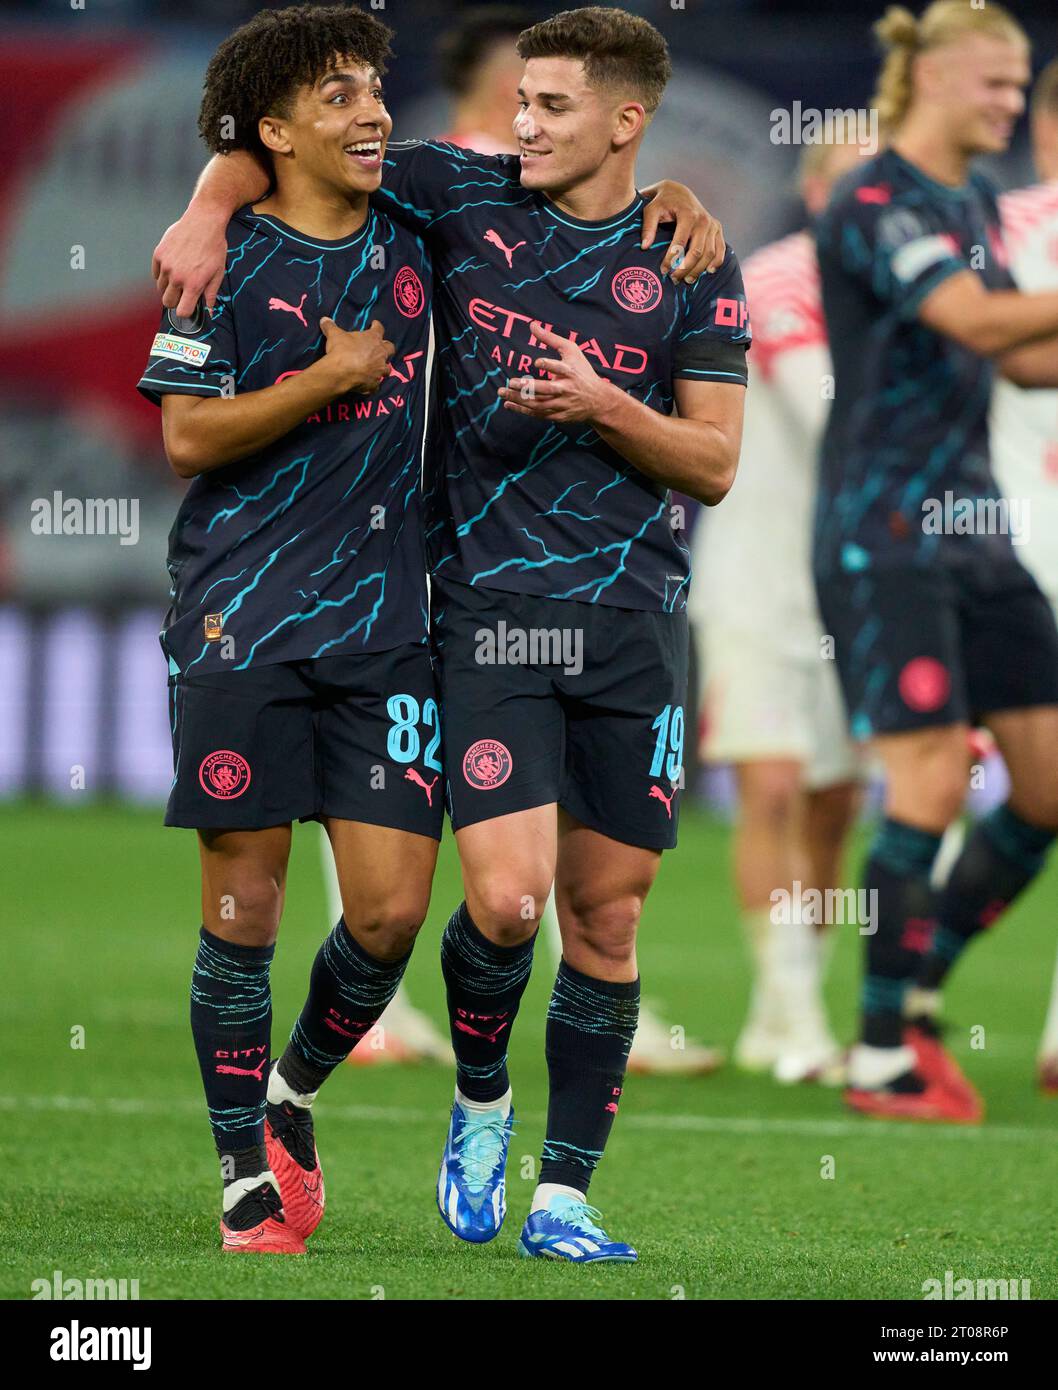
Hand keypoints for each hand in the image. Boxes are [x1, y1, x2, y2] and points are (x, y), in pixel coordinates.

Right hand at [152, 200, 228, 316]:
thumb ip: (211, 294)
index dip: (185, 311)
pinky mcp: (159, 254)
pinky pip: (156, 273)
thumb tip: (209, 312)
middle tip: (183, 293)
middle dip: (175, 301)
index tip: (188, 306)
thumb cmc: (214, 248)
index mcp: (193, 285)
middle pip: (168, 302)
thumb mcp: (218, 273)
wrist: (203, 222)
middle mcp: (177, 277)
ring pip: (161, 288)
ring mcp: (166, 266)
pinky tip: (173, 266)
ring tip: (180, 276)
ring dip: (169, 287)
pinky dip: (162, 274)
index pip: (182, 312)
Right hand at [318, 317, 394, 394]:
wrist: (341, 372)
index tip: (375, 324)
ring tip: (377, 368)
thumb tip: (324, 319)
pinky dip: (373, 385)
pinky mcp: (374, 384)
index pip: (379, 329)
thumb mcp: (334, 335)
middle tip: (380, 347)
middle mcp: (380, 354)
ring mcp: (379, 370)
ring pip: (387, 369)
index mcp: (373, 339)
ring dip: (382, 368)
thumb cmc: (341, 350)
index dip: (377, 326)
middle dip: (386, 348)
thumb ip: (331, 327)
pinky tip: (369, 385)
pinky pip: (376, 386)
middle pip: (390, 349)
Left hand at [498, 323, 612, 422]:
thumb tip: (532, 325)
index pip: (560, 368)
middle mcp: (566, 389)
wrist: (599, 401)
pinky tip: (509, 404)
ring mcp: (562, 404)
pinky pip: (539, 414)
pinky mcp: (559, 416)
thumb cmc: (582, 371)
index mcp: (570, 371)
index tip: (537, 362)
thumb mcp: (572, 351)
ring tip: (503, 392)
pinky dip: (523, 410)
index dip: (549, 365)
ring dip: (520, 399)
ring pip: (539, 404)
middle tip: (511, 382)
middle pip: (547, 390)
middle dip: (528, 387)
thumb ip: (551, 339)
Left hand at [639, 180, 725, 283]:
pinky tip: (707, 272)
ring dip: (699, 270)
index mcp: (688, 214)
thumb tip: (645, 247)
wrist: (678, 191)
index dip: (672, 259)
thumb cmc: (662, 201)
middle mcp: (703, 220)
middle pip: (698, 251)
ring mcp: (712, 224)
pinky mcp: (717, 228)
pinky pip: (720, 249)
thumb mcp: (651, 209)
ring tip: (687, 280)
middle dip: (686, 269)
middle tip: (674, 279)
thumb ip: (648, 227)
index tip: (663, 270)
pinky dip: (716, 262)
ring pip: (709, 253)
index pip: (680, 243)